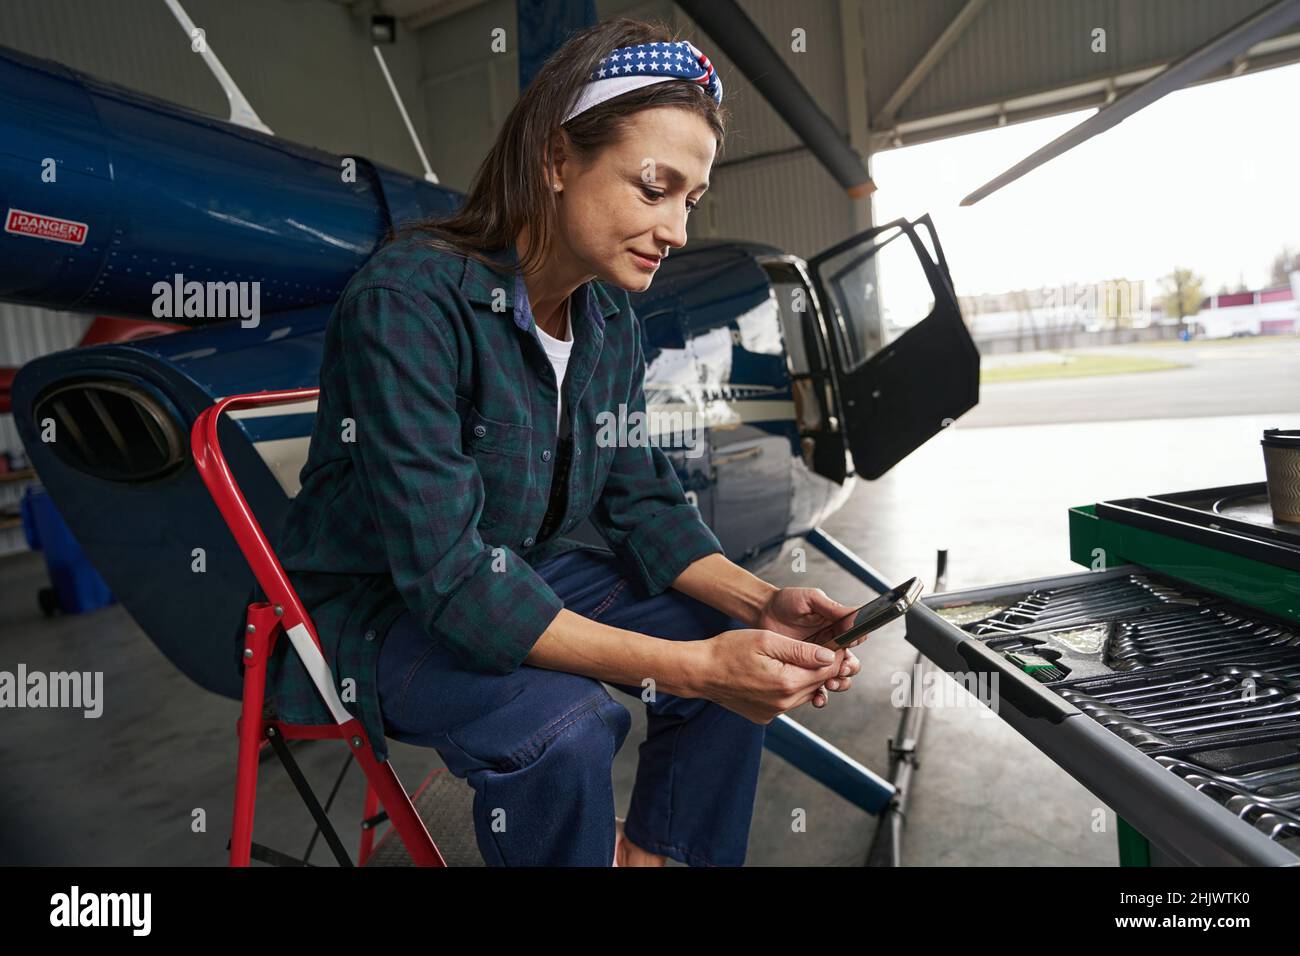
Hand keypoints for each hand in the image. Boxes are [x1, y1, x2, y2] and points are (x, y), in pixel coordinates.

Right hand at [695, 628, 846, 723]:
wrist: (701, 671)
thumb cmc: (729, 651)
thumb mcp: (766, 640)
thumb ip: (801, 650)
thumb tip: (829, 657)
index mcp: (787, 682)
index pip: (826, 670)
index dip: (835, 655)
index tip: (836, 644)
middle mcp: (783, 702)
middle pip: (817, 683)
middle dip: (821, 667)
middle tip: (819, 649)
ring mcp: (774, 712)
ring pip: (803, 693)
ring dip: (804, 678)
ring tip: (793, 660)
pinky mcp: (765, 716)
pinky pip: (786, 701)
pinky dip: (787, 688)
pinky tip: (775, 675)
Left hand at [755, 586, 864, 706]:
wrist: (762, 612)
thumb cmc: (787, 601)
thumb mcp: (811, 598)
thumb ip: (832, 607)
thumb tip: (855, 614)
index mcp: (837, 627)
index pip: (856, 638)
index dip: (856, 644)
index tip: (849, 647)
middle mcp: (830, 646)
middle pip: (849, 663)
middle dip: (848, 669)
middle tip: (840, 669)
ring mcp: (817, 661)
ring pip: (837, 678)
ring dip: (838, 683)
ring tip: (830, 683)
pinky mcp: (803, 672)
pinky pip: (816, 687)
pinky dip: (820, 695)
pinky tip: (816, 697)